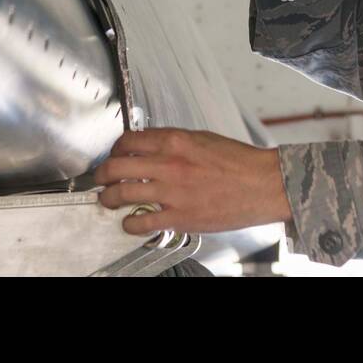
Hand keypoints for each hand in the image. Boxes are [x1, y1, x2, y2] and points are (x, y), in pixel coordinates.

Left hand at [95, 128, 293, 234]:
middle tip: (99, 178)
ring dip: (108, 198)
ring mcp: (172, 192)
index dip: (115, 149)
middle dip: (102, 173)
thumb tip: (151, 146)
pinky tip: (129, 222)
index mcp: (175, 141)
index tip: (114, 155)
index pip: (129, 140)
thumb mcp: (202, 138)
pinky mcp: (180, 217)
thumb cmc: (238, 162)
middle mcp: (169, 164)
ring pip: (123, 193)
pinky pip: (142, 221)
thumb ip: (174, 142)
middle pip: (117, 166)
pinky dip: (129, 223)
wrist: (263, 184)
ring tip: (107, 200)